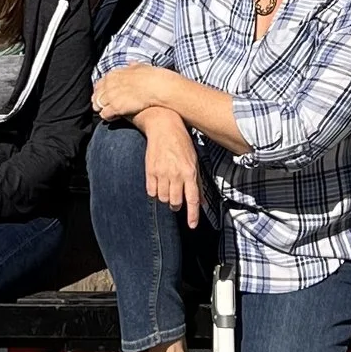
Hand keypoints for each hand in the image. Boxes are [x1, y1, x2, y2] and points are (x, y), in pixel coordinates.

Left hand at [95, 60, 173, 121]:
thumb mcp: (141, 67)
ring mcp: (111, 96)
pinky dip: (107, 117)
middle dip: (99, 101)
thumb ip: (133, 66)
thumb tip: (131, 62)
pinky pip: (104, 114)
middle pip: (97, 95)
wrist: (158, 88)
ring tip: (109, 113)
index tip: (104, 95)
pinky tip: (113, 118)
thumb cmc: (152, 78)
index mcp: (114, 74)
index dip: (101, 91)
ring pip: (98, 105)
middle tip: (104, 106)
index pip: (100, 83)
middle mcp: (110, 84)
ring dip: (102, 109)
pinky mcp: (115, 107)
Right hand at [140, 109, 203, 226]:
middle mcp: (176, 174)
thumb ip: (197, 182)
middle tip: (177, 202)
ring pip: (163, 198)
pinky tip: (158, 186)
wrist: (164, 126)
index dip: (192, 215)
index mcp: (190, 171)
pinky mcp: (149, 171)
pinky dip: (155, 193)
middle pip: (175, 202)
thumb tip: (200, 201)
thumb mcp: (194, 160)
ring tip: (168, 190)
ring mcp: (161, 173)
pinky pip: (151, 191)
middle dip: (176, 206)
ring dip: (166, 199)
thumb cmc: (182, 142)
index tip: (192, 226)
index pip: (192, 199)